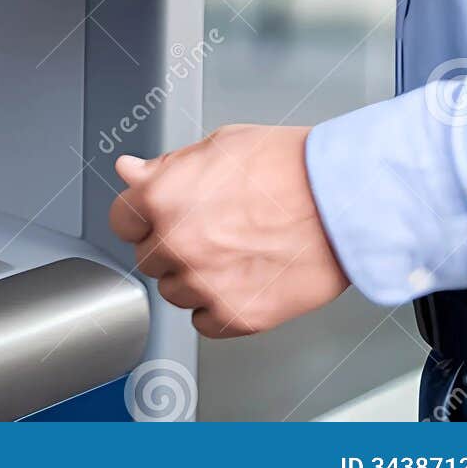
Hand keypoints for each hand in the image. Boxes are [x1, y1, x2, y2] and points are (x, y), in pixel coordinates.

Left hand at [109, 125, 348, 337]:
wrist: (345, 200)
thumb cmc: (291, 167)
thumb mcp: (219, 146)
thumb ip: (166, 167)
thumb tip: (130, 171)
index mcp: (162, 199)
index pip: (121, 221)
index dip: (144, 216)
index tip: (159, 217)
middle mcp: (176, 245)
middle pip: (149, 259)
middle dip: (173, 245)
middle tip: (213, 229)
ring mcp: (204, 284)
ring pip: (175, 292)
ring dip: (195, 277)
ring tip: (236, 251)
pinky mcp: (235, 315)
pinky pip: (204, 321)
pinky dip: (219, 306)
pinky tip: (245, 278)